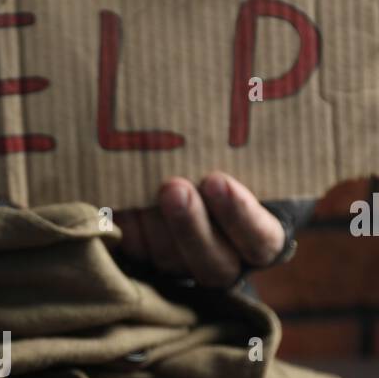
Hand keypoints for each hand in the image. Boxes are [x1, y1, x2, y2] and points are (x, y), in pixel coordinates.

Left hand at [113, 171, 288, 286]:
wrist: (199, 185)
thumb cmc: (234, 170)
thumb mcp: (246, 164)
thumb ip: (239, 157)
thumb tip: (236, 108)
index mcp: (261, 239)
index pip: (260, 239)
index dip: (239, 214)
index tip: (217, 181)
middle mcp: (226, 262)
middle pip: (213, 262)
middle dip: (190, 225)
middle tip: (173, 188)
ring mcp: (185, 269)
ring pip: (171, 261)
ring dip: (154, 227)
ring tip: (140, 192)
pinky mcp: (150, 267)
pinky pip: (138, 257)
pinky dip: (127, 231)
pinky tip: (117, 205)